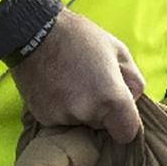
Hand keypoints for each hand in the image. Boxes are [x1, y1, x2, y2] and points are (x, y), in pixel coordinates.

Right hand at [9, 9, 145, 144]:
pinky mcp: (43, 117)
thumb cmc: (80, 37)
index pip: (127, 134)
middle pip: (102, 127)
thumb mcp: (118, 51)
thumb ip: (133, 82)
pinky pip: (61, 120)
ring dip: (80, 109)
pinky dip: (62, 108)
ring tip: (71, 81)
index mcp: (111, 98)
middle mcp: (87, 113)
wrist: (33, 32)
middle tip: (91, 83)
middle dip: (101, 111)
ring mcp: (62, 117)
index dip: (126, 123)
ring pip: (80, 123)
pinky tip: (57, 86)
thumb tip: (132, 100)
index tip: (119, 112)